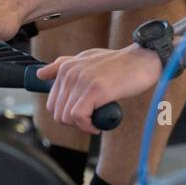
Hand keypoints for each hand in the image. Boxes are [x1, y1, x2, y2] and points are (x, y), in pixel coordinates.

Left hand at [38, 44, 161, 133]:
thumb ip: (63, 66)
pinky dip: (87, 126)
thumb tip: (40, 74)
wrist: (145, 59)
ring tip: (96, 121)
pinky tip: (98, 124)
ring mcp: (82, 81)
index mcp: (66, 66)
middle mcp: (70, 72)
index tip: (82, 115)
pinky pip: (79, 117)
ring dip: (81, 125)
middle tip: (90, 120)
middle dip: (73, 122)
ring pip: (66, 117)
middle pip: (57, 112)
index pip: (52, 102)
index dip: (66, 114)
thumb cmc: (120, 63)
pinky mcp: (95, 90)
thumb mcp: (87, 58)